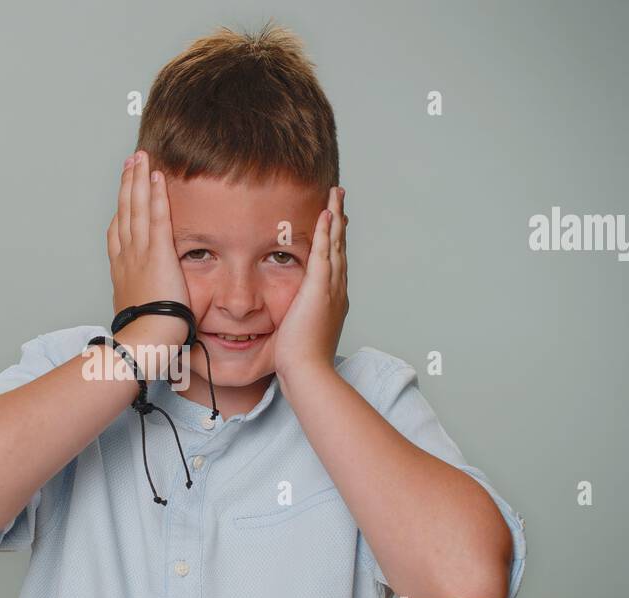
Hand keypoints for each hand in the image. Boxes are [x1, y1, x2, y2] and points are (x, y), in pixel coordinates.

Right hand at [106, 150, 191, 349]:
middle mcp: (127, 256)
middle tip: (131, 161)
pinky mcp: (158, 254)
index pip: (118, 232)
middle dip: (128, 183)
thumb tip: (143, 303)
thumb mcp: (136, 312)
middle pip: (125, 211)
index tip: (124, 192)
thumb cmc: (143, 334)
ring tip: (141, 158)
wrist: (144, 340)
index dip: (121, 207)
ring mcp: (140, 252)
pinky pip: (158, 217)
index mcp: (121, 269)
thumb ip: (140, 300)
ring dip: (139, 179)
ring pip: (137, 207)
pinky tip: (157, 176)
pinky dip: (157, 195)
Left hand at [274, 186, 348, 379]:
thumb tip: (288, 321)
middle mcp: (337, 291)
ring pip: (335, 244)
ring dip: (335, 218)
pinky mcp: (320, 289)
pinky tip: (326, 213)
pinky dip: (326, 232)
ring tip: (336, 195)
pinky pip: (324, 253)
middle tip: (340, 199)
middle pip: (339, 248)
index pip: (334, 264)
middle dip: (339, 223)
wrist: (308, 372)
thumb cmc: (300, 362)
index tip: (334, 224)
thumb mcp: (298, 335)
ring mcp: (331, 289)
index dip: (335, 242)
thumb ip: (295, 321)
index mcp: (332, 301)